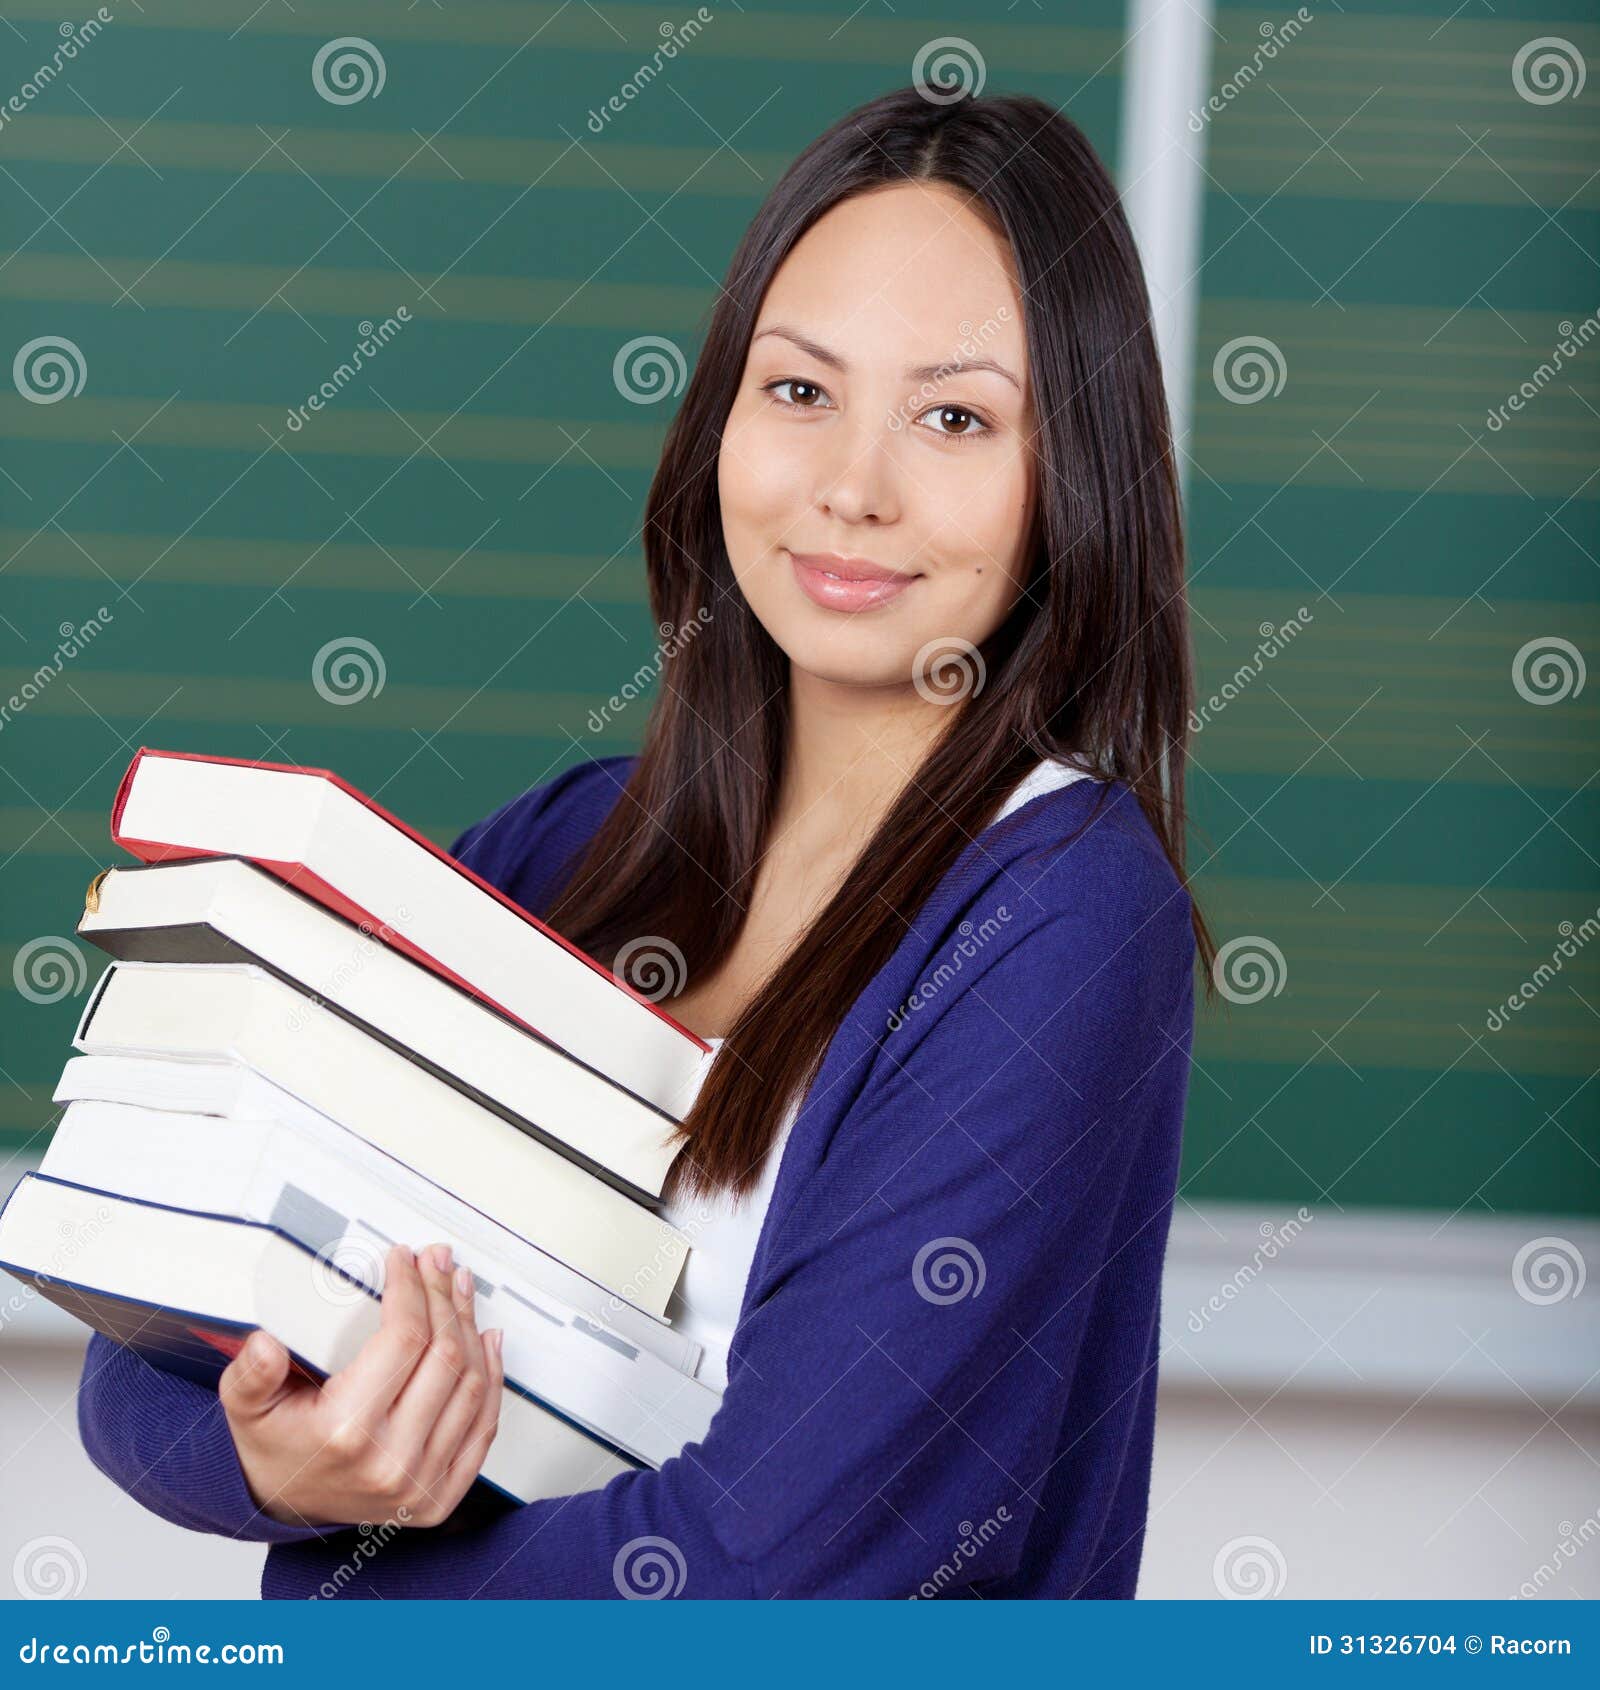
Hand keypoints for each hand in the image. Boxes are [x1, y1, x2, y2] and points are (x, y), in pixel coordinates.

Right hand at [219, 1242, 503, 1530]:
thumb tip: (264, 1345)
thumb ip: (251, 1374)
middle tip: (437, 1262)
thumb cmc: (273, 1445)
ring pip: (471, 1384)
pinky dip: (491, 1376)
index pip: (403, 1339)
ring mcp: (423, 1482)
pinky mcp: (443, 1493)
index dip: (411, 1288)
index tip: (404, 1260)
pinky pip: (483, 1425)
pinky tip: (486, 1340)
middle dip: (444, 1296)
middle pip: (444, 1355)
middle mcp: (392, 1461)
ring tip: (458, 1288)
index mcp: (347, 1433)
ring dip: (469, 1326)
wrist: (284, 1503)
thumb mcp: (246, 1406)